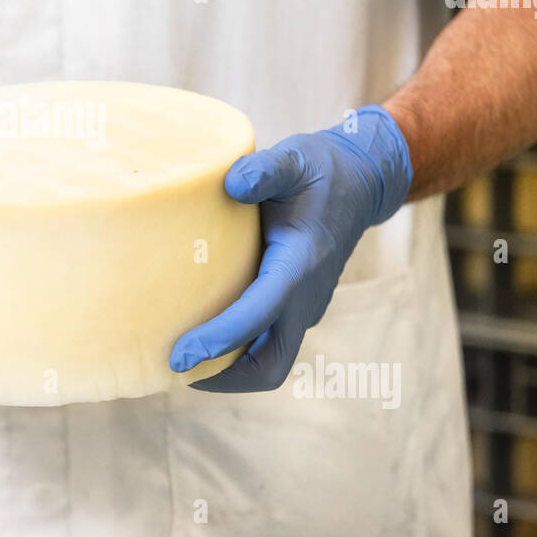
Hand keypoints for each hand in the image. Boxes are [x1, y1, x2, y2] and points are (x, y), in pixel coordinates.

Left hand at [169, 105, 412, 391]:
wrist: (361, 182)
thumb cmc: (320, 170)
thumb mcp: (294, 159)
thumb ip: (265, 169)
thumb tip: (231, 183)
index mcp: (301, 264)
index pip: (259, 315)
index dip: (218, 339)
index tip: (179, 356)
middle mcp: (306, 297)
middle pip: (270, 364)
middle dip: (223, 378)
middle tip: (174, 370)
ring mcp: (305, 307)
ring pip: (269, 362)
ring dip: (228, 371)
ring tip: (179, 363)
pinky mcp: (297, 307)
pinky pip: (267, 344)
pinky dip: (236, 352)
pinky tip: (200, 338)